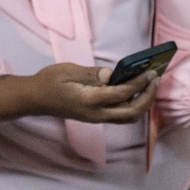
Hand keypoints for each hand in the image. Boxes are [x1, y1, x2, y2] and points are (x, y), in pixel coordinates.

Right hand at [0, 63, 157, 122]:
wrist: (34, 100)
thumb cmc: (48, 82)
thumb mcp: (67, 71)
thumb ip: (91, 74)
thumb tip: (112, 74)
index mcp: (89, 101)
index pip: (121, 94)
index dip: (139, 83)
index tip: (151, 72)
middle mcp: (96, 114)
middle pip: (132, 112)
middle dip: (147, 96)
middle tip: (155, 79)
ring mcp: (98, 118)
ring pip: (129, 116)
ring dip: (143, 102)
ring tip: (150, 84)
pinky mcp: (98, 117)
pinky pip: (122, 115)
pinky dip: (134, 104)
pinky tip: (137, 90)